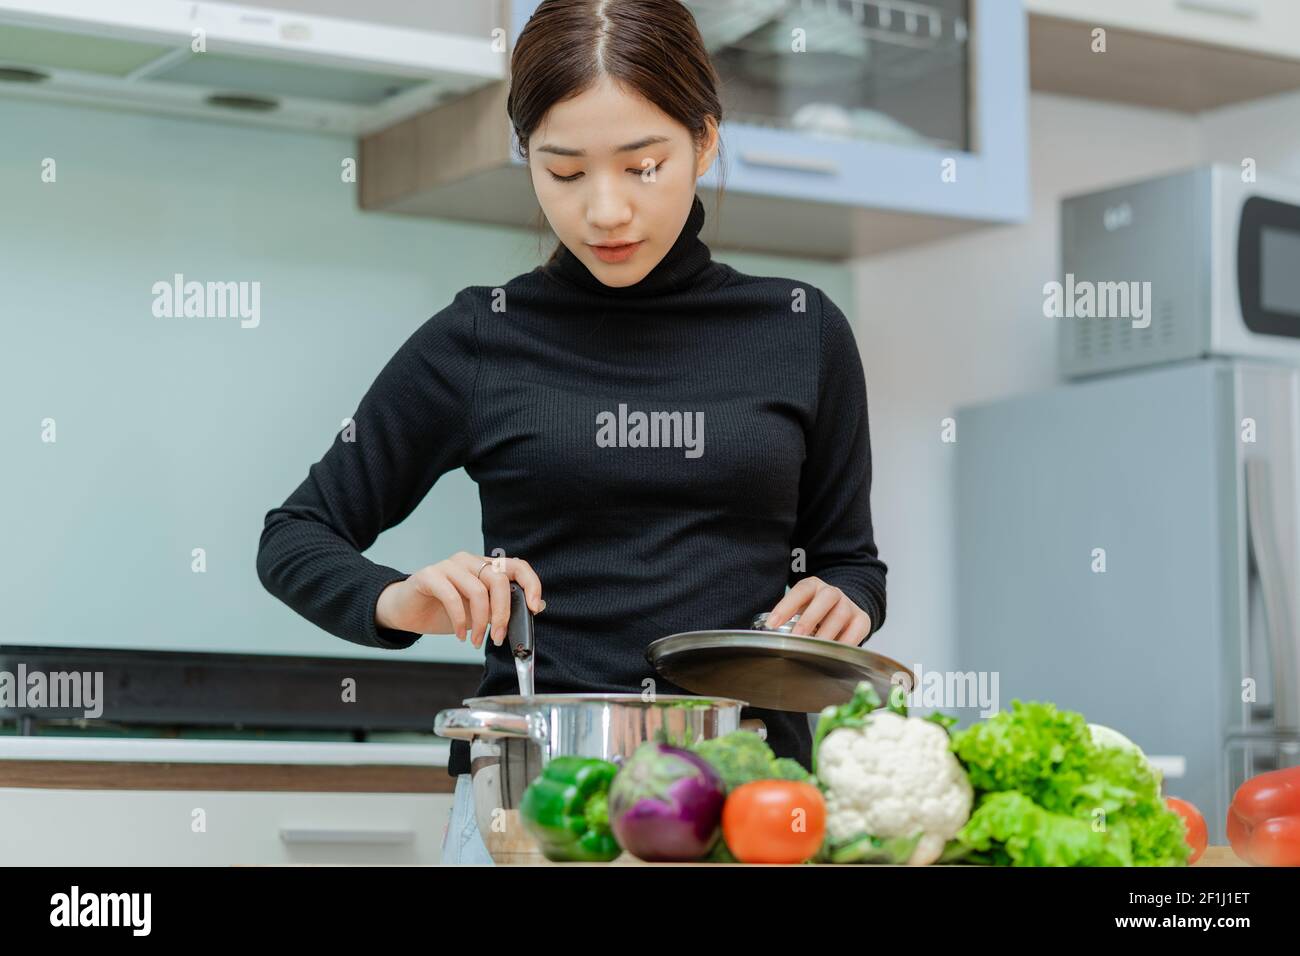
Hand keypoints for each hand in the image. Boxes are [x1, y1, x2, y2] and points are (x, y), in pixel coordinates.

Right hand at [376, 551, 543, 648]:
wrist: (407, 612)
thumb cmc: (444, 611)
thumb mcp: (479, 612)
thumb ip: (503, 608)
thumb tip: (536, 607)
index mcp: (485, 567)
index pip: (516, 566)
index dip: (530, 584)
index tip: (533, 607)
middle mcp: (469, 561)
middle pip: (499, 581)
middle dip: (503, 614)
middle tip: (498, 637)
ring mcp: (449, 566)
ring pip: (478, 590)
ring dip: (481, 622)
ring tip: (477, 640)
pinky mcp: (429, 575)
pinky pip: (451, 596)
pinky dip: (459, 620)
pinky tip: (459, 635)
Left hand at [765, 577, 870, 645]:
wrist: (844, 610)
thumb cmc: (815, 612)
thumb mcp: (800, 609)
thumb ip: (788, 618)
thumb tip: (769, 634)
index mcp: (813, 586)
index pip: (800, 591)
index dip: (785, 607)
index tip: (771, 625)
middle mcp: (832, 592)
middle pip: (824, 598)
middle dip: (809, 619)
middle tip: (796, 637)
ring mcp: (849, 605)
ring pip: (840, 615)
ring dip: (826, 633)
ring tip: (815, 649)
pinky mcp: (862, 620)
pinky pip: (855, 631)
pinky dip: (845, 643)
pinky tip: (834, 653)